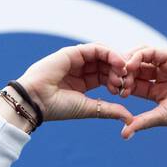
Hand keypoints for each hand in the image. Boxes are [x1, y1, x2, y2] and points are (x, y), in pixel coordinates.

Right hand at [15, 43, 133, 128]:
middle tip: (126, 82)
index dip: (118, 83)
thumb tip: (130, 118)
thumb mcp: (90, 108)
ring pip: (104, 55)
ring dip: (117, 62)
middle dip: (119, 73)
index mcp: (84, 83)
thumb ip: (110, 110)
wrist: (36, 101)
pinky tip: (118, 63)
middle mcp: (81, 69)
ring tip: (124, 72)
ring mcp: (77, 59)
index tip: (124, 93)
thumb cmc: (58, 108)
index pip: (106, 77)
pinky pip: (96, 48)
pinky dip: (109, 53)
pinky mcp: (73, 52)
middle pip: (107, 65)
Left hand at [118, 46, 166, 140]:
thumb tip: (123, 134)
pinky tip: (131, 64)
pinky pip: (152, 51)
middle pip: (134, 69)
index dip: (121, 86)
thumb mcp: (161, 117)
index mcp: (154, 91)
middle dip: (122, 72)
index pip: (132, 84)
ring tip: (121, 72)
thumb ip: (142, 122)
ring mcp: (166, 65)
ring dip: (129, 62)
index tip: (113, 92)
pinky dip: (140, 55)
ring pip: (141, 57)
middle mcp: (158, 76)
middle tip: (115, 79)